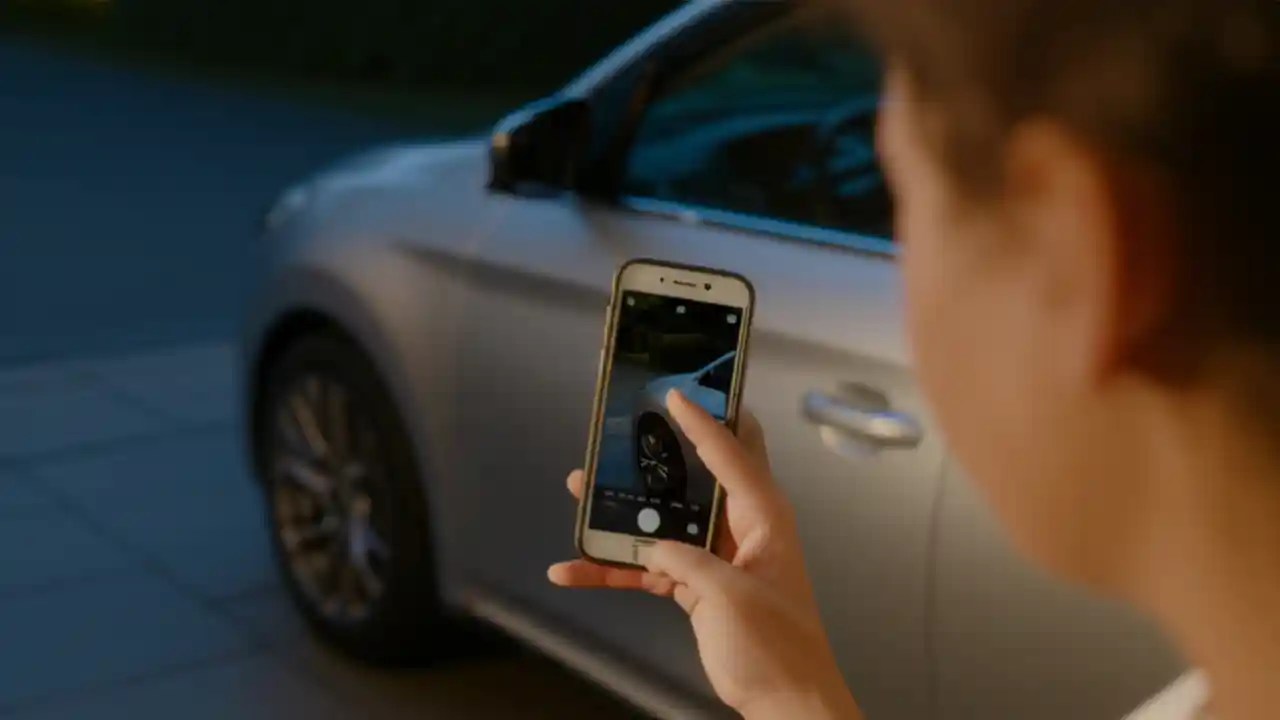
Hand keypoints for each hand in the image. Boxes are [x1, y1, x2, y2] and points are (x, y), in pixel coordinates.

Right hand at [549, 390, 860, 718]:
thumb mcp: (728, 597)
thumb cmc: (777, 649)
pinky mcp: (697, 588)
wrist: (787, 704)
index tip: (674, 395)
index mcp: (765, 518)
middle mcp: (743, 530)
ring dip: (621, 512)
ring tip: (581, 491)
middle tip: (625, 432)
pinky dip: (614, 570)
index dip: (702, 422)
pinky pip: (650, 567)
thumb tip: (655, 547)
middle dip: (656, 457)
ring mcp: (718, 559)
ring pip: (663, 521)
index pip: (731, 454)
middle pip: (695, 479)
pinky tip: (575, 571)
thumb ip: (686, 561)